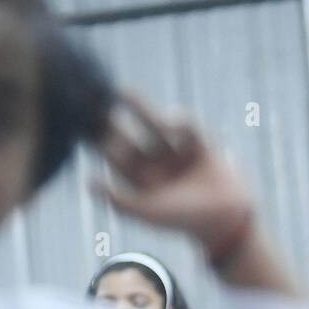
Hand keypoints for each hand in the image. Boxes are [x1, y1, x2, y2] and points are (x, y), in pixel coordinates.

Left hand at [94, 93, 252, 257]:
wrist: (225, 217)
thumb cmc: (183, 219)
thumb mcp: (147, 210)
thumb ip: (118, 200)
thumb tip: (87, 183)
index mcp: (141, 181)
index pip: (115, 156)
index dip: (99, 140)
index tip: (82, 124)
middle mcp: (156, 164)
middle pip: (130, 136)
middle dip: (114, 120)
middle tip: (94, 100)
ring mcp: (176, 152)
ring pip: (153, 124)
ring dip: (138, 106)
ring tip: (121, 90)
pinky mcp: (199, 143)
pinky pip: (186, 125)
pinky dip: (178, 120)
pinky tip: (168, 122)